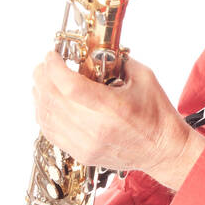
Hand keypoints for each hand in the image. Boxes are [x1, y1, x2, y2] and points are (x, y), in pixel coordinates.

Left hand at [31, 51, 204, 189]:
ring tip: (43, 80)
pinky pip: (50, 132)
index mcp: (113, 108)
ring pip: (47, 117)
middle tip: (44, 65)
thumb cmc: (156, 115)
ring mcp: (87, 145)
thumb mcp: (144, 77)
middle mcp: (96, 129)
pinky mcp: (82, 154)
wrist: (164, 151)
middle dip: (43, 76)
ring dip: (40, 94)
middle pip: (53, 99)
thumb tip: (93, 49)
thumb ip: (117, 60)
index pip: (69, 86)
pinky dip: (44, 114)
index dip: (53, 67)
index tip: (52, 55)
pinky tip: (47, 102)